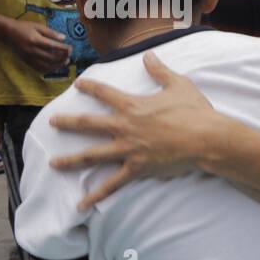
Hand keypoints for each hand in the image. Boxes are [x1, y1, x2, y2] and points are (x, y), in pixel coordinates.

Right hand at [12, 22, 71, 72]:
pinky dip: (48, 69)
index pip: (53, 47)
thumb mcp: (38, 26)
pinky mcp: (26, 62)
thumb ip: (51, 33)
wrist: (8, 32)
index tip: (70, 48)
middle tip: (69, 56)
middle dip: (62, 58)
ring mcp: (29, 58)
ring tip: (64, 62)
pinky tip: (55, 67)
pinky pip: (39, 69)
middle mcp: (32, 51)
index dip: (64, 49)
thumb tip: (64, 38)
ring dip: (57, 66)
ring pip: (46, 66)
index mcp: (36, 40)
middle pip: (51, 58)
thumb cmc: (24, 27)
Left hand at [49, 52, 220, 208]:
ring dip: (71, 160)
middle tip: (52, 122)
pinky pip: (113, 184)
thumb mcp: (179, 85)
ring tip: (54, 163)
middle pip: (87, 124)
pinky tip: (82, 204)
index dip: (90, 87)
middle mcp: (124, 127)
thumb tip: (149, 55)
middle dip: (67, 122)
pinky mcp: (137, 168)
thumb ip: (160, 71)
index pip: (104, 93)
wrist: (206, 138)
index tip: (78, 85)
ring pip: (92, 156)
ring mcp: (128, 149)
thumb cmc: (195, 111)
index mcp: (132, 106)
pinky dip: (97, 194)